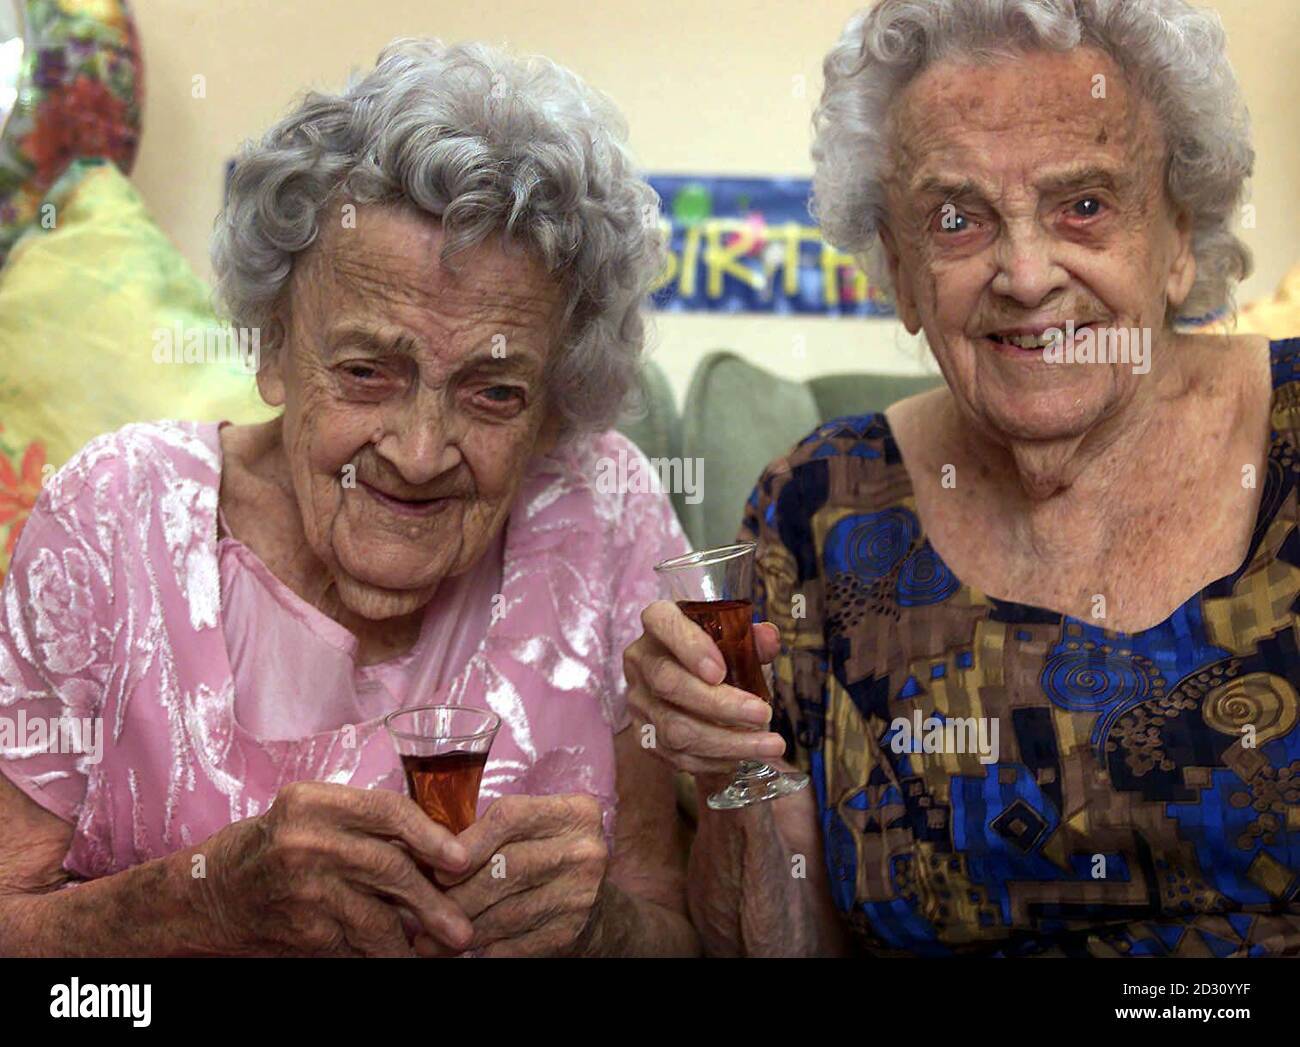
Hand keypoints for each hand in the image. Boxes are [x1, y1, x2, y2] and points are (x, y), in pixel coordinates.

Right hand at [199, 780, 474, 956]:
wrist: (210, 893)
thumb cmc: (275, 847)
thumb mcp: (314, 818)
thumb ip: (366, 826)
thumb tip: (438, 850)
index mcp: (315, 802)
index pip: (387, 811)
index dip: (430, 835)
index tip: (461, 859)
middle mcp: (307, 840)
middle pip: (389, 867)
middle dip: (432, 900)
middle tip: (461, 925)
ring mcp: (301, 887)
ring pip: (375, 916)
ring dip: (410, 939)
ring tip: (436, 951)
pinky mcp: (300, 928)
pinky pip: (352, 944)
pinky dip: (376, 952)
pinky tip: (391, 956)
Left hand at [430, 794, 607, 956]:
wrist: (595, 908)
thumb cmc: (547, 859)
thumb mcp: (534, 831)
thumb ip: (493, 833)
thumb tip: (429, 858)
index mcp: (574, 812)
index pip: (511, 816)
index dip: (469, 841)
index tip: (438, 868)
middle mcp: (584, 849)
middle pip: (506, 868)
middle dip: (459, 892)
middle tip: (426, 907)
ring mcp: (581, 893)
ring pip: (506, 912)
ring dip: (462, 927)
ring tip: (430, 939)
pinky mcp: (571, 932)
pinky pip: (515, 945)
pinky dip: (485, 949)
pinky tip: (463, 952)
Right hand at [623, 599, 786, 775]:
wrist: (690, 682)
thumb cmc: (716, 653)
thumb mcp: (734, 638)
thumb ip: (752, 638)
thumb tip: (768, 638)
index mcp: (659, 621)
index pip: (663, 623)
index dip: (690, 647)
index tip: (721, 672)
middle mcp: (641, 659)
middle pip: (668, 683)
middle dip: (720, 705)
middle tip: (763, 714)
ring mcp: (639, 700)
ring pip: (674, 729)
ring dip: (727, 742)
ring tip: (769, 745)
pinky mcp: (643, 735)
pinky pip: (675, 756)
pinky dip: (714, 760)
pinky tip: (744, 756)